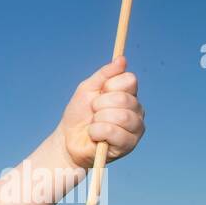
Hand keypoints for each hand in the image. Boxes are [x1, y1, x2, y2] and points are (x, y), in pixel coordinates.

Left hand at [53, 55, 145, 169]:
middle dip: (100, 104)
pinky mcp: (129, 145)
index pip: (129, 80)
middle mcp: (137, 110)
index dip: (109, 85)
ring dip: (98, 119)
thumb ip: (105, 74)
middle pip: (123, 98)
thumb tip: (122, 59)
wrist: (68, 139)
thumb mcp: (87, 89)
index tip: (98, 93)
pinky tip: (95, 136)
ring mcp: (135, 128)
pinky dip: (97, 132)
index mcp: (129, 94)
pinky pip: (113, 132)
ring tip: (94, 124)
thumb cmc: (79, 113)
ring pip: (122, 116)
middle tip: (93, 112)